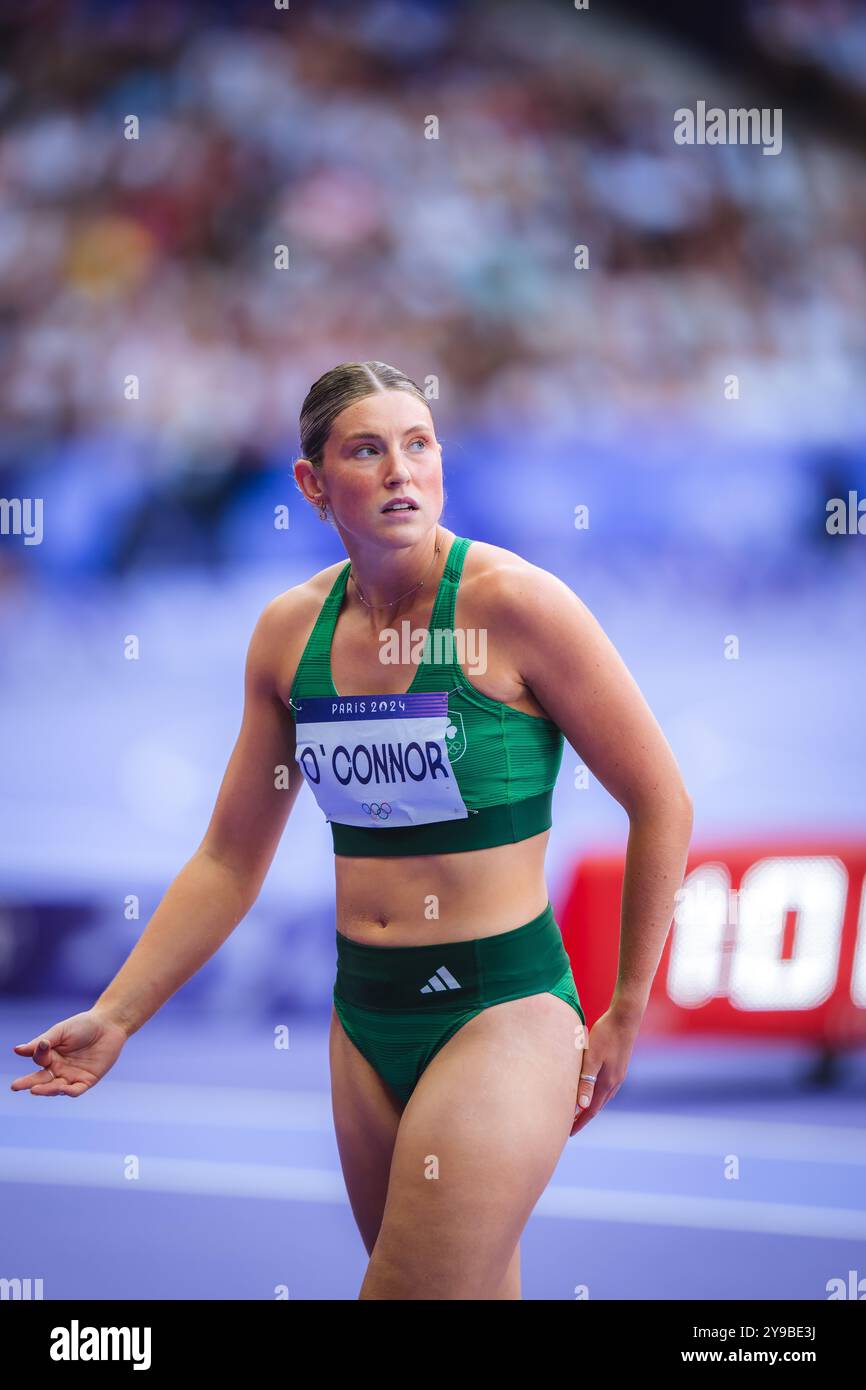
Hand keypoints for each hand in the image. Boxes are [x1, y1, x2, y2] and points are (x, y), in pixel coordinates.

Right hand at [9, 1009, 128, 1097]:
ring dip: (46, 1090)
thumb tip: (17, 1050)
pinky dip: (69, 1091)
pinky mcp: (87, 1081)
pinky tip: (63, 1089)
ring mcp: (72, 1076)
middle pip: (41, 1079)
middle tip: (15, 1086)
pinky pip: (76, 1090)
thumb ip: (42, 1043)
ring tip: (35, 1090)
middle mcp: (58, 1069)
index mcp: (50, 1056)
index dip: (39, 1053)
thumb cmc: (83, 1025)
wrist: (109, 1024)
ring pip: (56, 1088)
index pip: (39, 1059)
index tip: (43, 1044)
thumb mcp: (61, 1031)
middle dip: (28, 1083)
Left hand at [569, 1006, 638, 1136]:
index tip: (569, 1133)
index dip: (580, 1122)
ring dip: (591, 1105)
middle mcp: (615, 1082)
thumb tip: (581, 1107)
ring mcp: (619, 1074)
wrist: (625, 1018)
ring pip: (603, 1096)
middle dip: (584, 1116)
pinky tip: (593, 1089)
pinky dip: (597, 1094)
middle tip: (571, 1125)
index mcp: (607, 1083)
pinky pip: (606, 1086)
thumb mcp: (592, 1058)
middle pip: (597, 1105)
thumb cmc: (605, 1035)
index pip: (591, 1109)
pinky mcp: (619, 1065)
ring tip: (580, 1111)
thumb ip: (586, 1081)